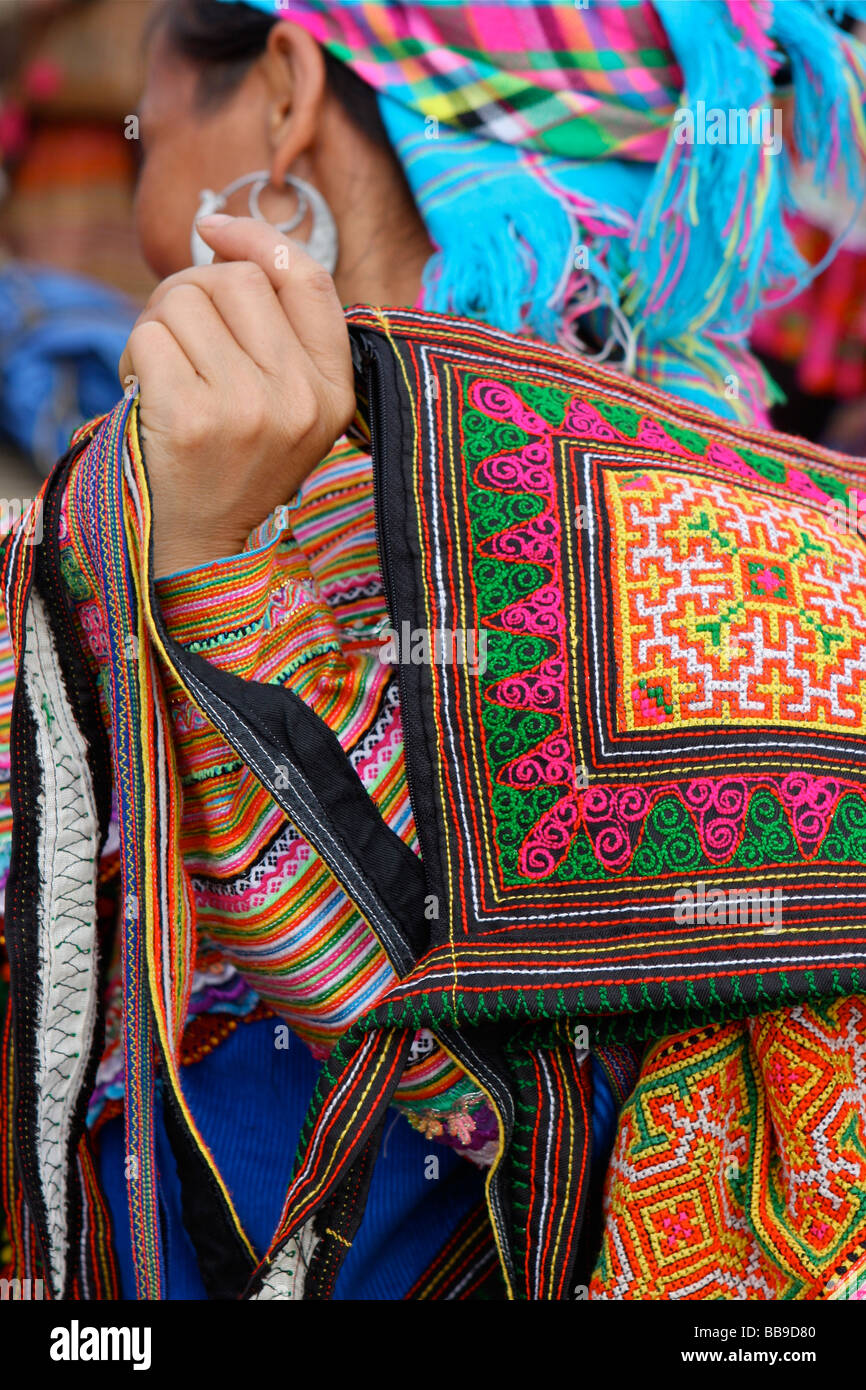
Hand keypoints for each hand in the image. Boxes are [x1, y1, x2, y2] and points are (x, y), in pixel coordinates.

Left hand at [118, 215, 354, 577]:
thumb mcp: (290, 406)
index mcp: (333, 390)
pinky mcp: (193, 419)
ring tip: (165, 373)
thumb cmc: (237, 462)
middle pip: (236, 281)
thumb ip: (281, 333)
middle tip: (176, 331)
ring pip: (185, 301)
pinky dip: (134, 358)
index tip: (213, 229)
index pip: (307, 278)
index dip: (257, 238)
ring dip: (158, 325)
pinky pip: (149, 337)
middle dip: (191, 290)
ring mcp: (249, 410)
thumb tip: (227, 240)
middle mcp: (300, 399)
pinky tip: (147, 395)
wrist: (202, 545)